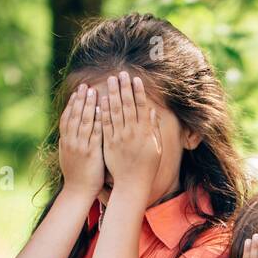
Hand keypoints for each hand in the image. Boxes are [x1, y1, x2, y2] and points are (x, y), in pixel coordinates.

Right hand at [58, 83, 103, 198]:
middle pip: (75, 116)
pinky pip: (94, 133)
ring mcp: (80, 146)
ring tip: (93, 91)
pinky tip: (102, 109)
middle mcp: (71, 141)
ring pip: (83, 121)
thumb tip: (70, 131)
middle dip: (80, 100)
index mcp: (66, 141)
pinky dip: (97, 120)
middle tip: (85, 86)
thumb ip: (70, 142)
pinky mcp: (91, 153)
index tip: (77, 91)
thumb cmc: (77, 174)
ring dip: (88, 105)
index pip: (67, 118)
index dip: (72, 104)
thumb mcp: (69, 155)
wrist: (78, 191)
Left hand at [100, 72, 161, 191]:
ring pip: (116, 112)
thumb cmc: (147, 167)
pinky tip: (101, 100)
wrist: (132, 184)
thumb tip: (153, 111)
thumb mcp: (156, 148)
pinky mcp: (109, 143)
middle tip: (121, 73)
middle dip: (124, 88)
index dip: (139, 92)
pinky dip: (103, 111)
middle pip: (128, 106)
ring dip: (112, 94)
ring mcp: (120, 137)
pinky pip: (105, 124)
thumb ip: (153, 128)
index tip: (136, 79)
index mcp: (145, 132)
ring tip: (110, 80)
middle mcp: (132, 132)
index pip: (142, 107)